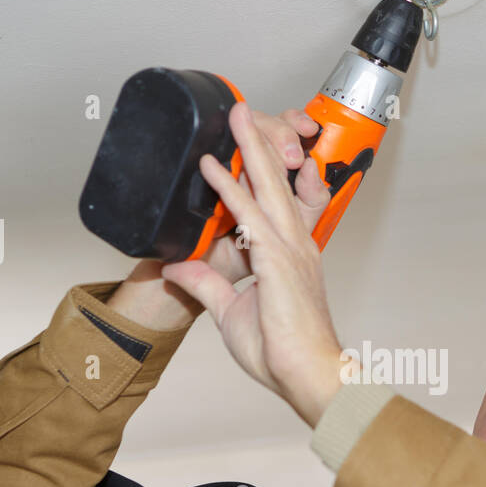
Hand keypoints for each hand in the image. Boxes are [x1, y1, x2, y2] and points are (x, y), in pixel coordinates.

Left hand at [105, 107, 330, 330]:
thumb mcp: (231, 313)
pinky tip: (215, 166)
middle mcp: (294, 246)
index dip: (260, 172)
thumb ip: (207, 286)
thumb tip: (179, 269)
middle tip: (244, 110)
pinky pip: (249, 215)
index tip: (244, 148)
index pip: (274, 203)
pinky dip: (230, 188)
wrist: (306, 376)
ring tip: (236, 115)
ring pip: (267, 187)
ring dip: (250, 148)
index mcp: (290, 257)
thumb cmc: (282, 352)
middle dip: (260, 143)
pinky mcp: (277, 262)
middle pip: (276, 183)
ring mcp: (289, 251)